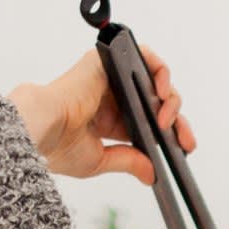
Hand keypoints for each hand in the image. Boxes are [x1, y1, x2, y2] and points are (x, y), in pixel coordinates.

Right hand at [10, 42, 195, 183]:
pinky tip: (160, 93)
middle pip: (157, 102)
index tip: (185, 148)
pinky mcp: (108, 62)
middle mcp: (113, 97)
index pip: (149, 122)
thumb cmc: (58, 146)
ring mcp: (111, 78)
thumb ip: (129, 162)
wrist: (42, 131)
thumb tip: (151, 174)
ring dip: (170, 99)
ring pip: (154, 80)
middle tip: (184, 139)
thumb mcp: (101, 161)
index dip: (171, 133)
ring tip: (167, 119)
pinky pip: (142, 54)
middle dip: (177, 121)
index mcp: (111, 120)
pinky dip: (158, 71)